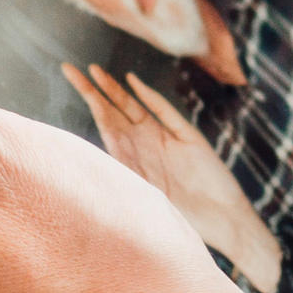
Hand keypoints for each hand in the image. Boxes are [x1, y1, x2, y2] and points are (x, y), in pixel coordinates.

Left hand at [63, 63, 283, 292]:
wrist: (225, 222)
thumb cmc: (185, 222)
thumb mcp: (141, 204)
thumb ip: (120, 185)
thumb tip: (83, 175)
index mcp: (132, 161)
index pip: (104, 128)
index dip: (87, 108)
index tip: (68, 94)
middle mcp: (145, 147)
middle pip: (114, 113)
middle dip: (92, 91)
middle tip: (68, 70)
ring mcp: (166, 139)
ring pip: (135, 108)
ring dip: (115, 91)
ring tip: (94, 72)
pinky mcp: (188, 138)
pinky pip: (165, 113)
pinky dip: (149, 97)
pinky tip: (133, 83)